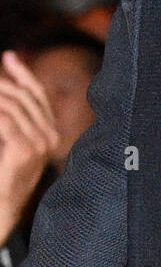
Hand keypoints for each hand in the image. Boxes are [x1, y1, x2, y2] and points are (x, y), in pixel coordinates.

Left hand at [0, 51, 59, 243]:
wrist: (2, 209)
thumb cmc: (3, 176)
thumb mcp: (12, 142)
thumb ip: (13, 117)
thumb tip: (7, 86)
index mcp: (50, 133)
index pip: (37, 93)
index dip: (23, 73)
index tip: (7, 57)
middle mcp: (50, 136)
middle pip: (24, 96)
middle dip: (3, 83)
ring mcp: (40, 144)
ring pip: (12, 105)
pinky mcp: (25, 150)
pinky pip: (5, 120)